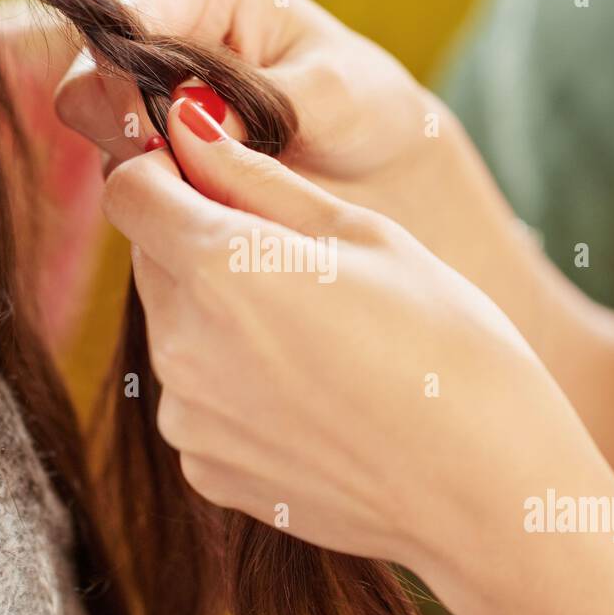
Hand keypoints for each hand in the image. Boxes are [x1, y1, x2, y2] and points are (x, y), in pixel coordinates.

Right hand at [54, 0, 482, 246]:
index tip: (154, 126)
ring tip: (219, 194)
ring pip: (102, 144)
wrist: (385, 176)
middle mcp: (160, 41)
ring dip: (149, 178)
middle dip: (130, 131)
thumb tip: (185, 115)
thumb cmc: (366, 112)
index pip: (132, 17)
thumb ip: (264, 100)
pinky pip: (126, 189)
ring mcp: (144, 108)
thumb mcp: (337, 97)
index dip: (127, 70)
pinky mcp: (146, 166)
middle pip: (93, 82)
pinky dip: (161, 208)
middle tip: (185, 170)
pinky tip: (210, 216)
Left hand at [105, 94, 593, 588]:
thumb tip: (185, 126)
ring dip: (219, 317)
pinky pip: (198, 398)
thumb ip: (256, 178)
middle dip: (203, 244)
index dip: (165, 172)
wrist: (484, 488)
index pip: (128, 190)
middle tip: (298, 267)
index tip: (213, 180)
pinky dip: (233, 384)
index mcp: (218, 268)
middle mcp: (181, 346)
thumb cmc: (447, 344)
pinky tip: (312, 396)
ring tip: (317, 340)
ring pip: (177, 331)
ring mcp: (188, 418)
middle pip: (154, 261)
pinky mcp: (206, 469)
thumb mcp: (363, 233)